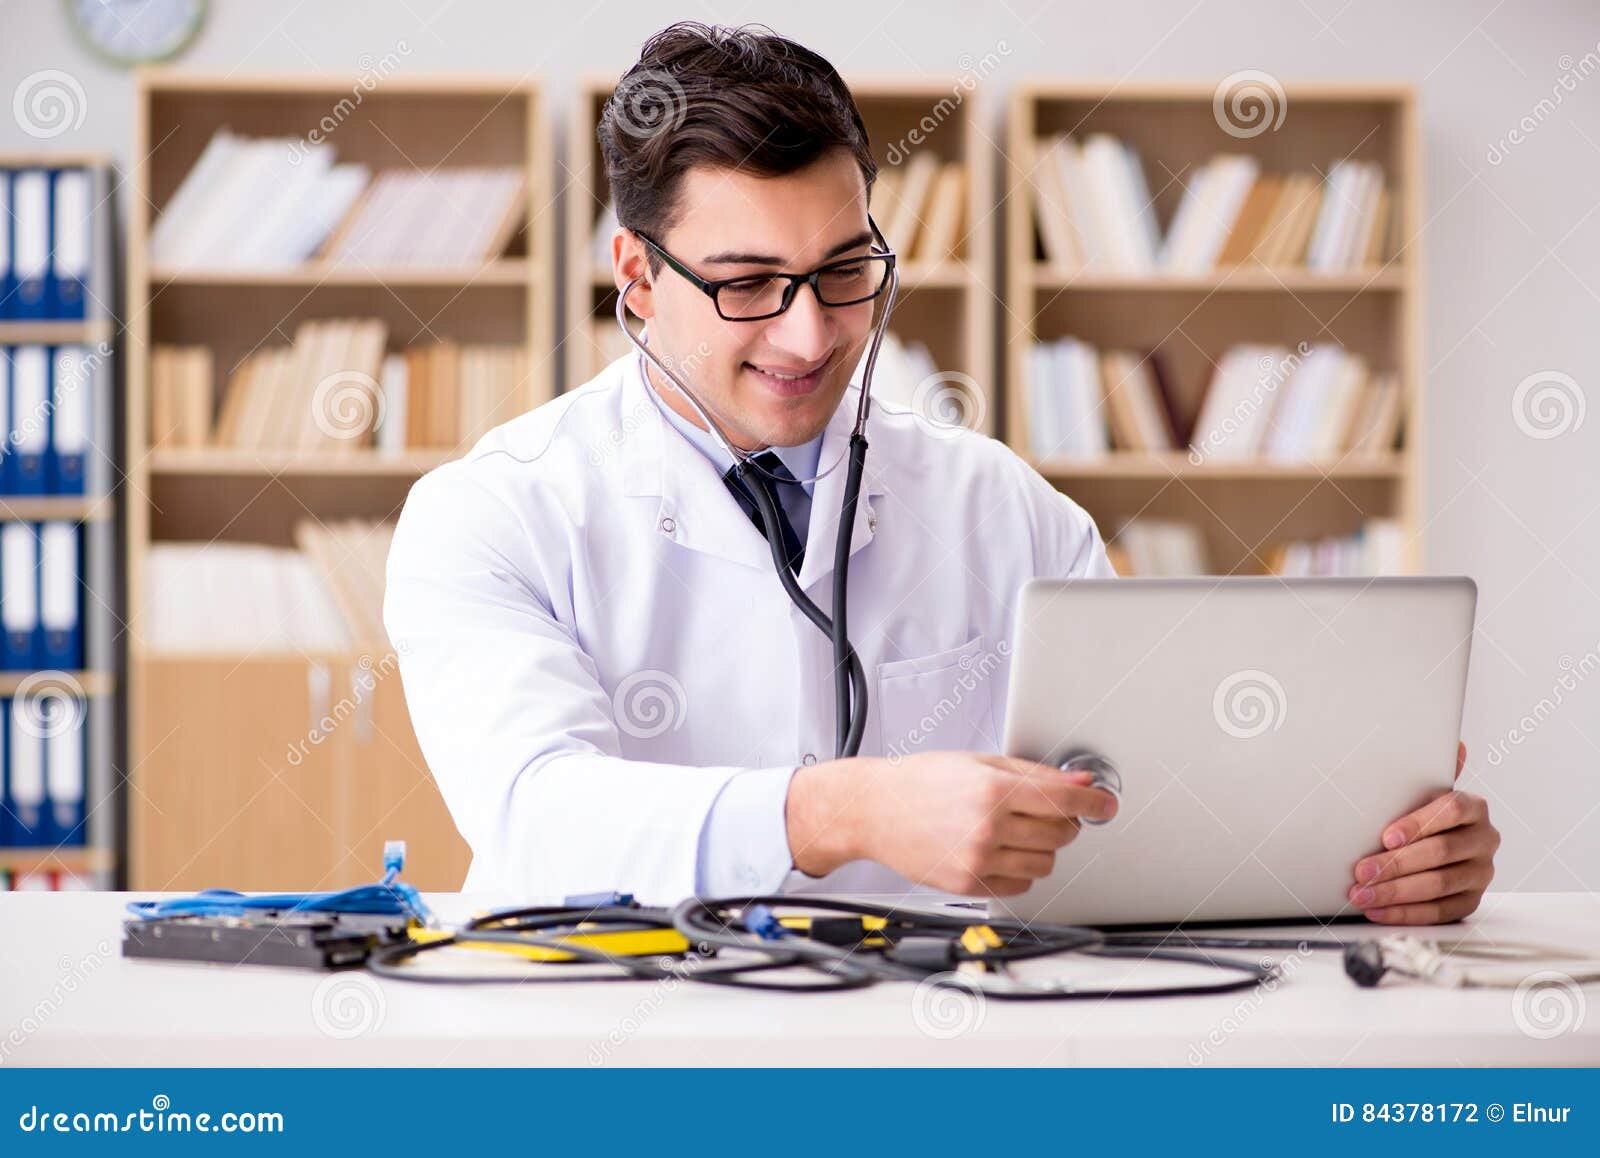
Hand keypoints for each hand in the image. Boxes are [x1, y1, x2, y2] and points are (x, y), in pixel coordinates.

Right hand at [786, 751, 1117, 895]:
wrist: (875, 810)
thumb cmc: (921, 781)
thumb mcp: (979, 762)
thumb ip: (1032, 773)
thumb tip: (1078, 780)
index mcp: (992, 790)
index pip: (1064, 798)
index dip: (1093, 801)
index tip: (1106, 803)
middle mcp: (988, 827)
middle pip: (1061, 833)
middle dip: (1064, 821)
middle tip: (1048, 810)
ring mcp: (978, 859)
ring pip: (1045, 863)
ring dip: (1042, 847)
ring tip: (1015, 829)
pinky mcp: (969, 884)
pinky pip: (1021, 884)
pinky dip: (1020, 869)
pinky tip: (1000, 849)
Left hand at [1349, 742, 1499, 924]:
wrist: (1441, 844)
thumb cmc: (1423, 814)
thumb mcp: (1423, 790)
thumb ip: (1432, 770)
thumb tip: (1455, 745)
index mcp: (1473, 807)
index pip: (1450, 811)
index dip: (1417, 824)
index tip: (1385, 837)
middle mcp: (1484, 839)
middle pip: (1440, 852)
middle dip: (1396, 864)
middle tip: (1361, 871)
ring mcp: (1481, 872)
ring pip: (1439, 885)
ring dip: (1396, 892)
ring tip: (1361, 894)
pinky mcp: (1472, 900)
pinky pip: (1440, 912)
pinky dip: (1406, 913)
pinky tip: (1378, 911)